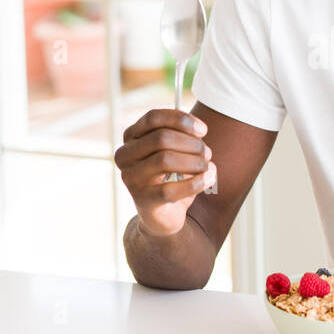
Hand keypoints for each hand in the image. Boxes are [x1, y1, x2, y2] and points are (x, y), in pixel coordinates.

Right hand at [114, 109, 215, 237]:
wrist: (163, 215)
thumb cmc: (171, 176)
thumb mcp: (174, 150)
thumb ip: (181, 136)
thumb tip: (198, 130)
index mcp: (131, 138)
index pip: (153, 118)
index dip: (181, 120)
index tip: (203, 130)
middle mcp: (125, 156)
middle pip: (161, 138)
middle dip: (191, 144)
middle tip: (207, 153)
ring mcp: (131, 179)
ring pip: (165, 160)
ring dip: (195, 161)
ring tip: (208, 166)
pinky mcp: (143, 200)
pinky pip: (171, 189)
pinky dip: (196, 182)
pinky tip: (209, 178)